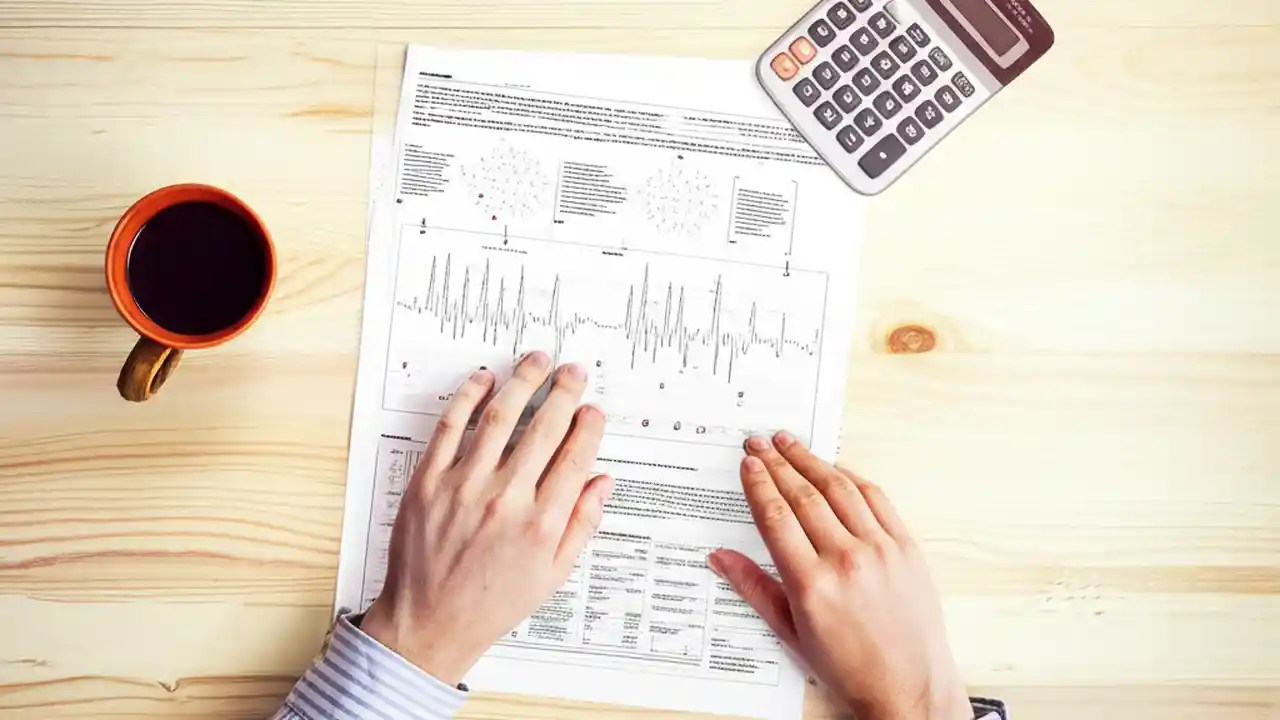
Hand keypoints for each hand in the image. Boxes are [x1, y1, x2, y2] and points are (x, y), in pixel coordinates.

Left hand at [362, 351, 610, 684]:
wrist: (429, 622)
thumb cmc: (491, 602)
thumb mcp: (552, 574)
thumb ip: (581, 524)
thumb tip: (602, 482)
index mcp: (542, 523)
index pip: (576, 455)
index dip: (589, 424)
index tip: (593, 410)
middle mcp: (506, 499)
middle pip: (545, 427)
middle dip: (564, 392)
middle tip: (572, 372)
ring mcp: (464, 486)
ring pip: (501, 417)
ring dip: (523, 381)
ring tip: (536, 362)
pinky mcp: (428, 482)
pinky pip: (450, 427)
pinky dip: (468, 398)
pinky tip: (484, 380)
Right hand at [708, 432, 969, 719]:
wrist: (909, 688)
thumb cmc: (851, 668)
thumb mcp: (791, 633)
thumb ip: (754, 588)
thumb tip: (719, 558)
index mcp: (812, 585)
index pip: (776, 517)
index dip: (758, 484)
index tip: (748, 463)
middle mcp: (846, 561)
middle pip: (804, 496)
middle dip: (778, 464)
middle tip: (761, 443)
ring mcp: (880, 551)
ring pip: (839, 489)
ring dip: (811, 461)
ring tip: (791, 443)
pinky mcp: (906, 549)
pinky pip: (876, 499)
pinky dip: (852, 478)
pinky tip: (834, 468)